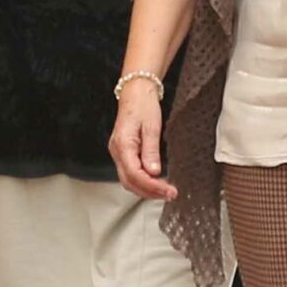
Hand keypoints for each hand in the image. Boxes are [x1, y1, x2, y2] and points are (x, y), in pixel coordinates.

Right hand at [108, 82, 176, 201]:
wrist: (136, 92)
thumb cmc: (143, 104)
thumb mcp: (152, 126)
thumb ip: (151, 151)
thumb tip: (154, 172)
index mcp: (122, 145)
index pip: (135, 174)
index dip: (152, 186)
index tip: (168, 190)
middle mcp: (117, 151)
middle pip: (130, 182)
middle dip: (149, 192)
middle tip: (169, 194)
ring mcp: (118, 153)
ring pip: (128, 180)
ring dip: (146, 189)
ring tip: (165, 191)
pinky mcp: (123, 152)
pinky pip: (130, 172)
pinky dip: (142, 181)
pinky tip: (155, 182)